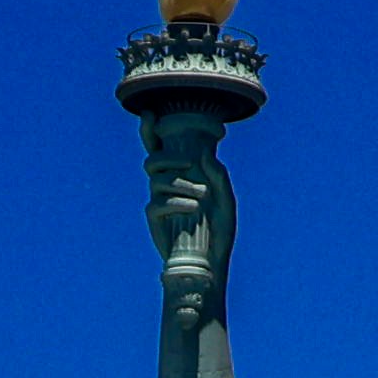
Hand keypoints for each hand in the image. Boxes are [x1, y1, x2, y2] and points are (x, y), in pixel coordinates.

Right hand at [145, 126, 234, 308]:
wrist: (212, 263)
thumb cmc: (219, 231)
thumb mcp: (226, 202)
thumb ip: (219, 177)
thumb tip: (208, 154)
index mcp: (182, 174)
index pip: (163, 148)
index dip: (152, 130)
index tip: (151, 113)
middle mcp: (167, 184)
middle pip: (153, 158)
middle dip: (168, 155)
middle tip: (189, 162)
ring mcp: (158, 200)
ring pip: (156, 178)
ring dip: (179, 182)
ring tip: (200, 196)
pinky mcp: (155, 219)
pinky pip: (157, 202)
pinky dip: (176, 202)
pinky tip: (193, 209)